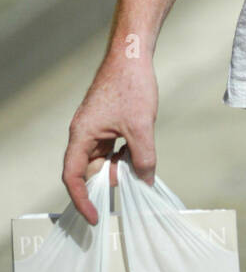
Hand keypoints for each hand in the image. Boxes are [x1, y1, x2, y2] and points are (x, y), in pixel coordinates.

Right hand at [62, 56, 158, 225]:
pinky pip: (109, 147)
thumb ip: (143, 157)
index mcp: (82, 135)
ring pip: (101, 158)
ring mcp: (95, 127)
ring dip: (118, 168)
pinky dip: (122, 155)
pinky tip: (137, 156)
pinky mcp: (106, 121)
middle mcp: (83, 133)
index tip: (95, 216)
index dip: (82, 199)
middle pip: (88, 169)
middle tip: (130, 188)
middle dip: (107, 182)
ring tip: (138, 172)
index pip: (73, 176)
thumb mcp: (141, 127)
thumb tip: (145, 181)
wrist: (132, 55)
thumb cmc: (131, 85)